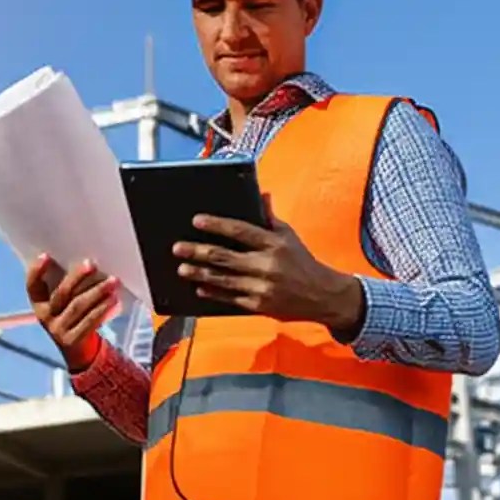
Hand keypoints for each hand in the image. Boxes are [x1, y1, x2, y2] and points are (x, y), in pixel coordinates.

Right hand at [25, 254, 119, 369]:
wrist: (79, 351)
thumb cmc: (73, 317)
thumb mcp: (64, 303)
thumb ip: (68, 287)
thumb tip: (85, 263)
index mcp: (39, 304)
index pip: (32, 286)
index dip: (36, 271)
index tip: (46, 255)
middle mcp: (45, 317)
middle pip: (61, 294)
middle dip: (77, 277)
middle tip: (91, 264)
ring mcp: (58, 330)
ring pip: (78, 306)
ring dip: (96, 292)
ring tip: (112, 281)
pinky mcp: (73, 340)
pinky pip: (89, 321)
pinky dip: (102, 309)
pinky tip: (113, 299)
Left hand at [171, 199, 364, 335]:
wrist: (322, 296)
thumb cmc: (302, 261)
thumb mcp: (290, 236)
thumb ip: (271, 218)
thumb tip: (261, 195)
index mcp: (274, 244)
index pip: (240, 231)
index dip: (217, 225)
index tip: (197, 220)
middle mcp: (266, 265)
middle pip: (225, 257)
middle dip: (198, 251)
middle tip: (178, 247)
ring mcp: (261, 287)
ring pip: (223, 279)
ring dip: (200, 273)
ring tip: (182, 268)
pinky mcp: (258, 305)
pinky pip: (230, 297)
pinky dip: (213, 292)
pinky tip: (199, 287)